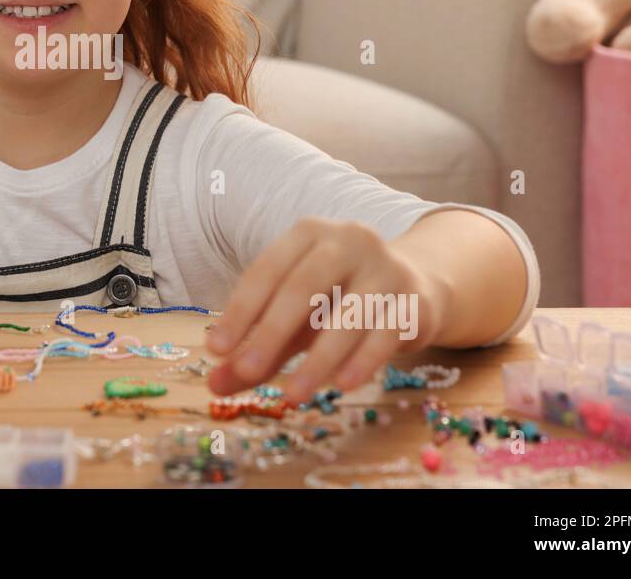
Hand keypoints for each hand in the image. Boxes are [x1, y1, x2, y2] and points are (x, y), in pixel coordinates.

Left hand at [204, 217, 444, 399]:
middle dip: (271, 333)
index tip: (215, 350)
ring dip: (317, 359)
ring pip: (348, 314)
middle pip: (303, 287)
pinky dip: (362, 360)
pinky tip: (340, 385)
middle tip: (245, 372)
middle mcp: (348, 240)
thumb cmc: (338, 299)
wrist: (416, 286)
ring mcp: (386, 268)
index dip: (239, 310)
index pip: (267, 270)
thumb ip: (256, 347)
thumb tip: (214, 384)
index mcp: (308, 233)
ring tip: (292, 396)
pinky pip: (386, 332)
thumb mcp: (294, 319)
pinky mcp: (415, 300)